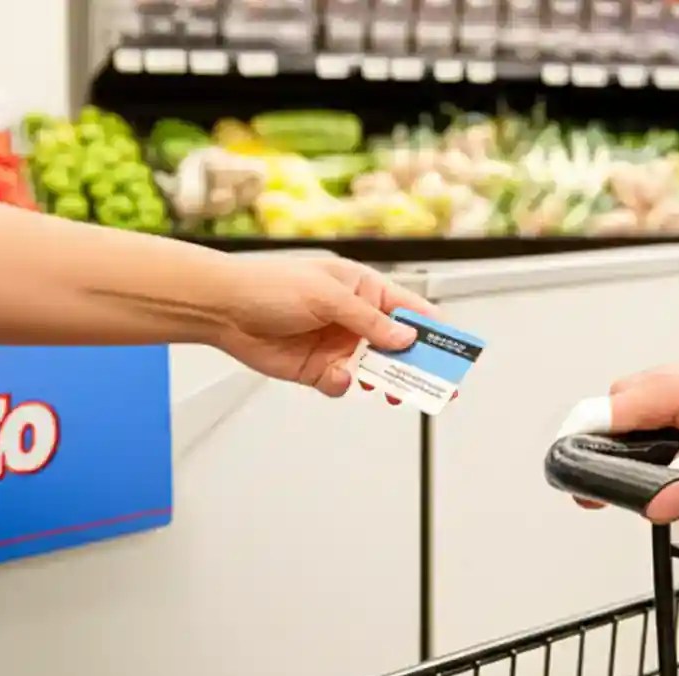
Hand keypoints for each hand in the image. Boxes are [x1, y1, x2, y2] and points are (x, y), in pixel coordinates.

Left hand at [212, 256, 438, 396]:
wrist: (224, 308)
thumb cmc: (270, 285)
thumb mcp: (326, 295)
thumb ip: (368, 320)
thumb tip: (403, 338)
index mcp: (364, 290)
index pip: (410, 310)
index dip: (434, 329)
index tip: (454, 350)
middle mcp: (355, 319)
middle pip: (398, 346)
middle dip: (418, 364)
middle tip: (438, 384)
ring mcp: (338, 345)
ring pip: (375, 370)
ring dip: (384, 380)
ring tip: (392, 389)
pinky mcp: (317, 369)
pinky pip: (343, 384)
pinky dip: (343, 384)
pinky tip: (337, 377)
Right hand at [557, 339, 678, 522]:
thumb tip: (658, 506)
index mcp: (655, 394)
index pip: (591, 421)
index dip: (578, 455)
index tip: (586, 485)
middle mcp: (636, 387)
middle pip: (592, 432)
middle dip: (605, 466)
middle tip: (637, 492)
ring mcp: (634, 391)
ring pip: (603, 431)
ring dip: (619, 458)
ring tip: (656, 473)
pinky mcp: (638, 399)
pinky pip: (616, 426)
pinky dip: (628, 448)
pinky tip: (656, 459)